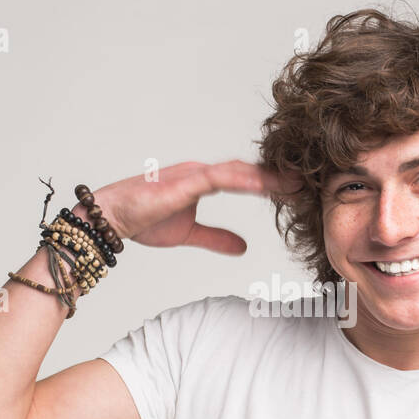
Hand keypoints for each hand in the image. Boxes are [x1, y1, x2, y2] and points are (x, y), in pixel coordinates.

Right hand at [92, 160, 289, 254]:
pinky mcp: (182, 182)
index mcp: (203, 181)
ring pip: (237, 171)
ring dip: (267, 176)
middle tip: (308, 181)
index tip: (297, 190)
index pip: (245, 179)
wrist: (110, 218)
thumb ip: (217, 238)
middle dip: (277, 176)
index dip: (272, 183)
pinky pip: (216, 178)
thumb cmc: (142, 221)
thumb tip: (244, 247)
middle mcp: (200, 172)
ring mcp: (192, 174)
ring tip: (294, 182)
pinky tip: (261, 183)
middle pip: (247, 171)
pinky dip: (240, 179)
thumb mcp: (190, 235)